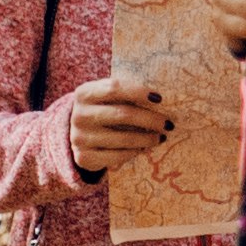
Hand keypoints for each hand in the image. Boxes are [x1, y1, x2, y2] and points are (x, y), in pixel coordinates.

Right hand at [61, 76, 182, 174]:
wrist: (76, 134)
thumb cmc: (101, 110)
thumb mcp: (105, 97)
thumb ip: (124, 93)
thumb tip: (159, 98)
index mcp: (84, 93)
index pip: (114, 88)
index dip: (138, 92)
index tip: (160, 99)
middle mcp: (79, 115)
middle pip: (122, 114)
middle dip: (150, 119)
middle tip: (168, 123)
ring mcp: (80, 138)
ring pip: (123, 138)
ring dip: (147, 138)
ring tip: (161, 137)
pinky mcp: (84, 157)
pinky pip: (117, 156)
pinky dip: (134, 152)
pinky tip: (144, 148)